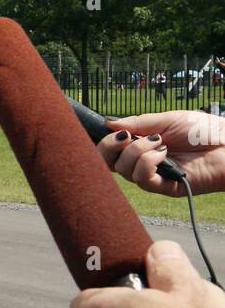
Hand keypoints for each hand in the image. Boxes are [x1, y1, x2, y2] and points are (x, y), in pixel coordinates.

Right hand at [98, 111, 224, 195]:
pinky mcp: (164, 187)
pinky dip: (148, 163)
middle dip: (109, 148)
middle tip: (125, 137)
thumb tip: (109, 123)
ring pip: (124, 170)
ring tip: (160, 143)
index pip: (111, 149)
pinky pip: (141, 179)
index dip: (104, 142)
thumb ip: (138, 123)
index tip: (113, 131)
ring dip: (137, 152)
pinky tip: (164, 154)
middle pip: (108, 163)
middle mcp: (143, 161)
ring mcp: (152, 175)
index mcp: (142, 145)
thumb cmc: (204, 131)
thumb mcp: (167, 120)